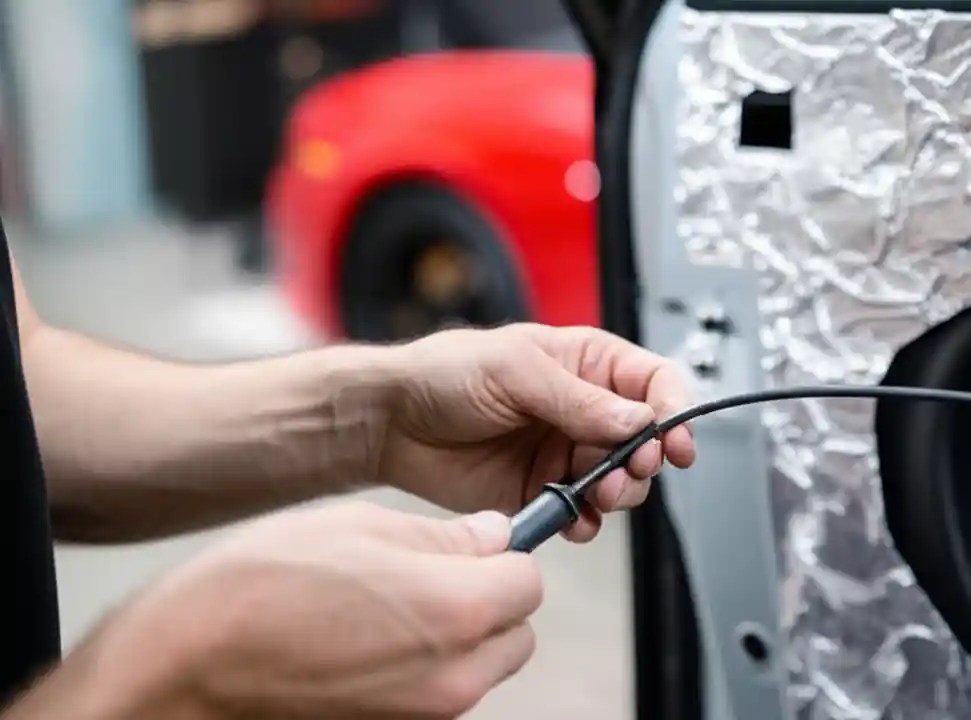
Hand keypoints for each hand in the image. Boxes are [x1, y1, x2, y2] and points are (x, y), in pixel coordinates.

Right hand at [91, 502, 539, 719]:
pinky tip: (367, 647)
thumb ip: (443, 536)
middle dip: (488, 603)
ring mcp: (426, 715)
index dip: (502, 558)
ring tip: (387, 611)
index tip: (470, 548)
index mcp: (455, 610)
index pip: (529, 580)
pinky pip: (439, 696)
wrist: (183, 667)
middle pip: (516, 633)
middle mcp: (453, 675)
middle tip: (429, 578)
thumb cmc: (257, 589)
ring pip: (481, 669)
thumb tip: (494, 536)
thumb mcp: (358, 527)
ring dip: (458, 640)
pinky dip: (423, 672)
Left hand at [376, 323, 696, 541]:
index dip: (673, 410)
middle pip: (646, 440)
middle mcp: (585, 409)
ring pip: (621, 480)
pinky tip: (574, 520)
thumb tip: (637, 420)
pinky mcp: (543, 490)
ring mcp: (566, 452)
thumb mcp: (515, 370)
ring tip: (600, 495)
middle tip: (630, 472)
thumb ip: (578, 400)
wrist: (392, 422)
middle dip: (646, 460)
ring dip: (621, 493)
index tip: (674, 441)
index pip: (654, 382)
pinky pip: (582, 513)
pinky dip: (586, 522)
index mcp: (586, 364)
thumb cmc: (445, 373)